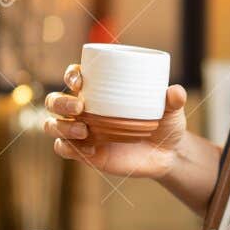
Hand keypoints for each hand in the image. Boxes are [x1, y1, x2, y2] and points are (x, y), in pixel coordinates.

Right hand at [44, 64, 188, 179]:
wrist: (166, 155)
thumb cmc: (165, 123)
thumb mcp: (171, 111)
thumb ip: (174, 100)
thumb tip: (176, 92)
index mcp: (100, 90)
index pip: (76, 76)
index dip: (71, 75)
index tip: (80, 80)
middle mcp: (85, 109)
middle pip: (56, 101)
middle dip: (60, 102)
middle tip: (80, 107)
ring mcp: (82, 131)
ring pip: (53, 125)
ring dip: (61, 126)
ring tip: (83, 131)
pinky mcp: (85, 153)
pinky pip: (65, 149)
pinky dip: (70, 149)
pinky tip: (90, 150)